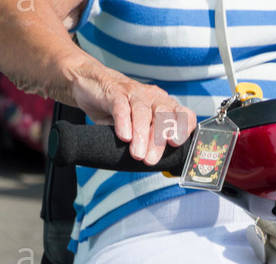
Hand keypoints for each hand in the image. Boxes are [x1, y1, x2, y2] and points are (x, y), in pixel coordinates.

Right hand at [69, 60, 195, 163]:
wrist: (92, 85)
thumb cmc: (121, 110)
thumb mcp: (140, 127)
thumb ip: (151, 142)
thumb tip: (161, 166)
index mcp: (163, 106)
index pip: (183, 113)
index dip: (183, 127)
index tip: (176, 143)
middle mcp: (152, 98)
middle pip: (162, 116)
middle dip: (158, 140)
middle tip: (151, 159)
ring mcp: (134, 93)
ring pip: (143, 112)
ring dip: (142, 134)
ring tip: (137, 154)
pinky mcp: (114, 93)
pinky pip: (121, 106)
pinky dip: (124, 122)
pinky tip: (124, 136)